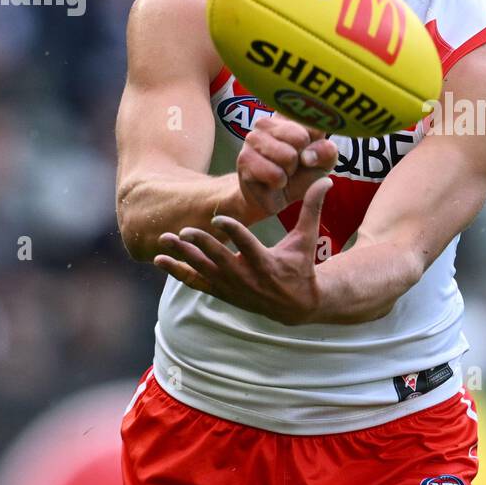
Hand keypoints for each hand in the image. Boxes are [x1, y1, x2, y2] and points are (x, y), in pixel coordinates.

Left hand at [153, 176, 332, 324]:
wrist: (296, 305)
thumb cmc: (302, 265)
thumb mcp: (307, 239)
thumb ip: (312, 208)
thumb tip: (326, 179)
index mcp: (268, 264)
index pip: (248, 246)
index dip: (233, 232)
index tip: (218, 219)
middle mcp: (247, 278)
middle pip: (219, 260)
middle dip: (201, 246)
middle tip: (184, 231)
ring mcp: (232, 287)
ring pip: (202, 271)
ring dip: (182, 256)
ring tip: (164, 240)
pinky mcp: (223, 292)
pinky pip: (196, 282)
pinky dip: (178, 272)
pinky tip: (159, 261)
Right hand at [237, 115, 337, 218]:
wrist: (274, 198)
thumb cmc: (300, 174)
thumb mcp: (323, 162)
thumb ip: (327, 152)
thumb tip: (308, 156)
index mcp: (287, 115)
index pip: (313, 122)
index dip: (318, 143)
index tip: (309, 151)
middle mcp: (266, 121)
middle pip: (300, 137)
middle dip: (302, 159)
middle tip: (292, 164)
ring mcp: (252, 138)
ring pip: (287, 156)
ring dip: (289, 171)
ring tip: (281, 172)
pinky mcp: (244, 159)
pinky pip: (274, 173)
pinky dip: (279, 182)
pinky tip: (271, 181)